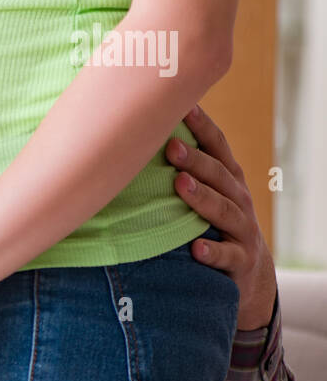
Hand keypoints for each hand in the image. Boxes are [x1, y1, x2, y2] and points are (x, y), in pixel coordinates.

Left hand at [166, 103, 277, 329]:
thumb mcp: (206, 193)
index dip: (203, 127)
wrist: (248, 273)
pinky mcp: (241, 261)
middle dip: (196, 160)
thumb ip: (181, 168)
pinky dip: (212, 251)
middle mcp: (239, 199)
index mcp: (228, 179)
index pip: (218, 147)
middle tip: (170, 146)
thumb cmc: (213, 224)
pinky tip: (196, 248)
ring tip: (180, 185)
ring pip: (224, 211)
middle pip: (219, 175)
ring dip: (202, 198)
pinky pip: (227, 256)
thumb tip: (132, 140)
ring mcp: (242, 230)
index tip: (183, 107)